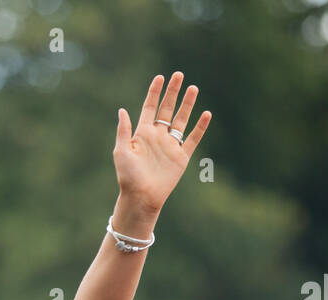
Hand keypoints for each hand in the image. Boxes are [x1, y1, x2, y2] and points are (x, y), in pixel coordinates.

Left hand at [113, 72, 210, 214]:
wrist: (141, 197)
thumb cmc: (127, 177)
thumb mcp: (122, 152)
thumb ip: (124, 131)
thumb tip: (122, 110)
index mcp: (142, 134)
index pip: (149, 107)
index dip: (154, 92)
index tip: (160, 77)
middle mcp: (157, 137)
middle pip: (167, 109)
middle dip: (173, 92)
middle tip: (179, 75)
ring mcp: (170, 146)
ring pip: (181, 120)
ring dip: (187, 104)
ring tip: (193, 88)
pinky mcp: (181, 157)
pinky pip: (192, 139)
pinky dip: (200, 127)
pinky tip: (206, 114)